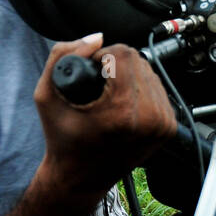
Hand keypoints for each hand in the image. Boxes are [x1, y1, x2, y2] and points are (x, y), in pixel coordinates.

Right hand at [34, 33, 178, 199]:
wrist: (81, 178)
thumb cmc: (62, 139)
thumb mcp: (46, 95)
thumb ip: (63, 55)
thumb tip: (96, 37)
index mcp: (122, 111)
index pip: (124, 54)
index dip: (102, 55)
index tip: (91, 71)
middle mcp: (149, 119)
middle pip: (139, 61)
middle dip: (117, 64)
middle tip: (99, 83)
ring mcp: (162, 124)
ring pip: (150, 72)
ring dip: (130, 75)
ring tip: (110, 94)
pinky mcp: (168, 127)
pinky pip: (158, 90)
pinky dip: (141, 89)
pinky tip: (124, 102)